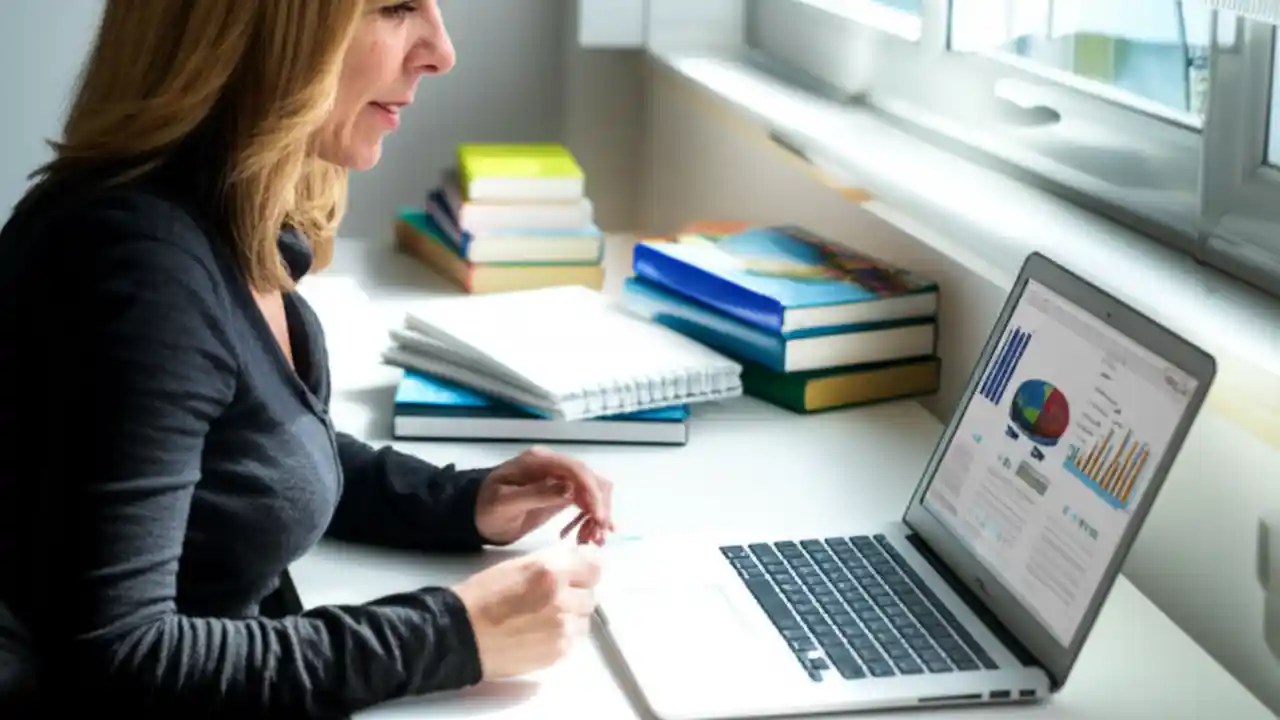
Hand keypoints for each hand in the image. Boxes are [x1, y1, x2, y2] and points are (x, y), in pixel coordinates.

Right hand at [451, 543, 603, 679]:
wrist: (460, 635)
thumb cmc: (482, 597)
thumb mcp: (519, 565)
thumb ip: (555, 562)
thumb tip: (580, 561)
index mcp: (551, 572)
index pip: (595, 564)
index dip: (586, 566)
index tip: (580, 569)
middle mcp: (562, 600)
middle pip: (591, 592)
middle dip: (576, 591)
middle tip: (550, 595)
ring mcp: (563, 629)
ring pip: (584, 617)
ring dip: (571, 614)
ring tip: (542, 616)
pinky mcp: (559, 652)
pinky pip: (575, 639)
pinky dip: (563, 634)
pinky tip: (539, 631)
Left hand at [475, 446, 614, 545]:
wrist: (475, 514)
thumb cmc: (485, 507)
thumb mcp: (505, 502)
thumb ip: (536, 494)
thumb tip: (570, 490)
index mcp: (539, 460)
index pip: (576, 470)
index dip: (591, 492)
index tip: (598, 518)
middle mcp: (554, 465)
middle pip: (591, 479)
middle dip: (599, 507)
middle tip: (598, 536)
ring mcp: (560, 479)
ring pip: (593, 491)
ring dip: (599, 515)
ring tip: (594, 540)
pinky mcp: (562, 494)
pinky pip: (586, 502)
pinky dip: (592, 519)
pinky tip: (590, 536)